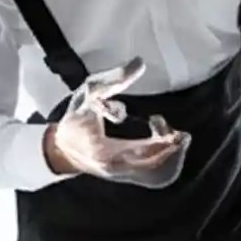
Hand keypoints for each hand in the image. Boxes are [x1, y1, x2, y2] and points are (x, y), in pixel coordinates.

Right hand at [46, 57, 191, 187]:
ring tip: (172, 135)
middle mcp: (116, 168)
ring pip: (159, 177)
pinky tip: (164, 142)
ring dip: (172, 156)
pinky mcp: (130, 178)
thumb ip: (114, 79)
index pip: (141, 153)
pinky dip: (167, 161)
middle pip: (156, 169)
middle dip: (173, 150)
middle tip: (177, 132)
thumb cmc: (76, 118)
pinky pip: (156, 177)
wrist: (62, 149)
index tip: (158, 119)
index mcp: (104, 150)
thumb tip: (140, 62)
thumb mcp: (90, 93)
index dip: (160, 141)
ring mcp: (124, 176)